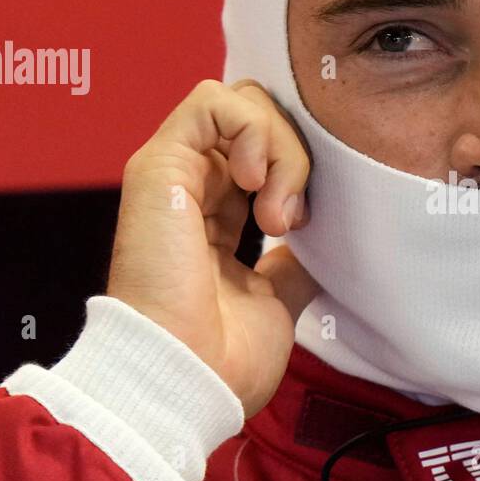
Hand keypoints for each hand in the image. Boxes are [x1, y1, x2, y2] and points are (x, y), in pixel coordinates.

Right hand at [106, 79, 318, 417]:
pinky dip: (253, 132)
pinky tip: (258, 184)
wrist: (188, 379)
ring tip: (277, 215)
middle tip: (293, 221)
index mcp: (214, 218)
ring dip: (281, 150)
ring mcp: (174, 172)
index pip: (263, 153)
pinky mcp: (160, 163)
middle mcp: (191, 188)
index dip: (298, 169)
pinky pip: (213, 101)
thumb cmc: (222, 360)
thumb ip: (292, 264)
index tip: (306, 225)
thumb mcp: (277, 301)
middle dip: (296, 154)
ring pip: (243, 104)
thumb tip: (319, 245)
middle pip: (258, 119)